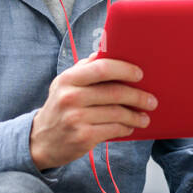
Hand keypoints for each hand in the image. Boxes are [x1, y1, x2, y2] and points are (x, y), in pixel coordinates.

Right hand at [29, 51, 156, 169]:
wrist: (40, 140)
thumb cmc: (60, 107)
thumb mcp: (65, 84)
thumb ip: (85, 68)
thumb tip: (107, 51)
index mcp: (68, 79)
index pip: (102, 68)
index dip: (124, 69)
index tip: (139, 74)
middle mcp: (70, 97)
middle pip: (114, 93)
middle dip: (137, 96)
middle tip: (151, 100)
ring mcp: (76, 118)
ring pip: (117, 113)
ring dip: (135, 115)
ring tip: (145, 117)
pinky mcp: (82, 137)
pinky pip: (113, 130)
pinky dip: (125, 128)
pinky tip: (130, 127)